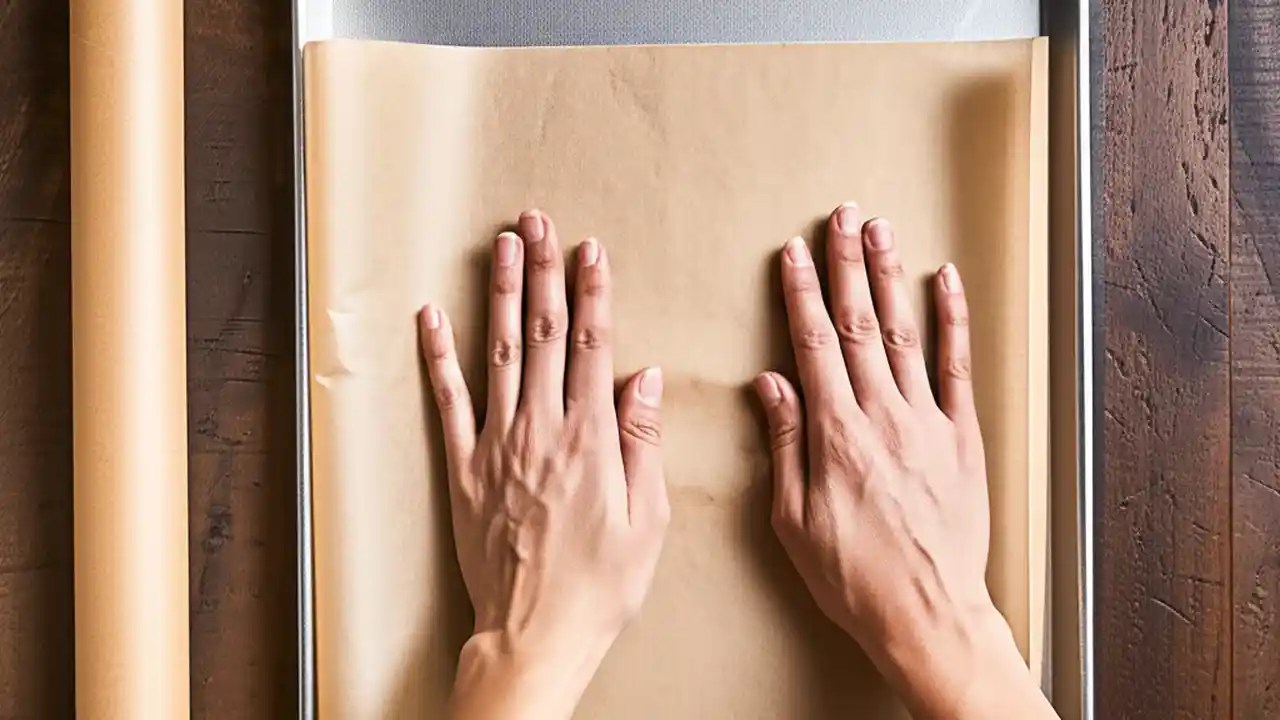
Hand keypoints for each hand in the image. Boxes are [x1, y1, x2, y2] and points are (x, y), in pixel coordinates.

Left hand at [420, 210, 669, 719]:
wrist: (534, 634)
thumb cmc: (600, 585)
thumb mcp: (648, 519)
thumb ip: (643, 442)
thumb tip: (644, 378)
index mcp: (592, 439)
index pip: (595, 347)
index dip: (593, 293)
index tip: (592, 250)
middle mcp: (542, 430)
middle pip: (546, 335)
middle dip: (544, 273)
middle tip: (540, 223)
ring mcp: (497, 446)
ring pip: (500, 354)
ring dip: (502, 295)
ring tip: (502, 246)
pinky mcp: (464, 470)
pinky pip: (447, 402)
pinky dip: (438, 358)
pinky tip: (432, 318)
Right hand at [755, 204, 1055, 718]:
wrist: (926, 613)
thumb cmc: (853, 575)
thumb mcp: (794, 519)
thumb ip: (786, 443)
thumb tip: (771, 383)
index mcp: (834, 433)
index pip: (811, 344)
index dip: (801, 292)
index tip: (793, 252)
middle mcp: (881, 414)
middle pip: (857, 323)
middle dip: (847, 264)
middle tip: (842, 216)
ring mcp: (927, 421)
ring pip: (903, 333)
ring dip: (890, 276)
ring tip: (881, 229)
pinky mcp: (962, 437)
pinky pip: (957, 366)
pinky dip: (952, 320)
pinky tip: (945, 281)